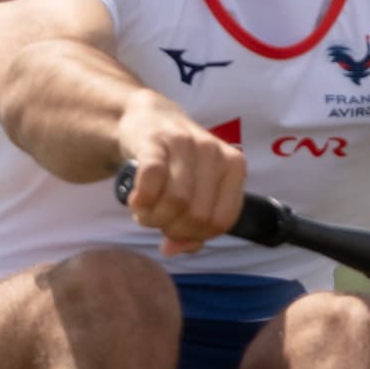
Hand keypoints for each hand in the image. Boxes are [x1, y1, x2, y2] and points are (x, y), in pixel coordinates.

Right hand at [116, 90, 245, 256]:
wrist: (148, 118)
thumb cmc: (176, 162)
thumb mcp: (196, 190)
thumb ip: (193, 226)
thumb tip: (173, 250)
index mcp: (233, 167)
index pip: (221, 221)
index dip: (195, 235)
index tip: (176, 231)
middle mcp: (214, 153)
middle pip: (197, 216)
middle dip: (171, 228)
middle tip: (156, 220)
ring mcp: (185, 143)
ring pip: (175, 202)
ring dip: (153, 217)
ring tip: (144, 210)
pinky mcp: (154, 140)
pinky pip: (153, 179)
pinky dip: (142, 199)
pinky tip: (135, 200)